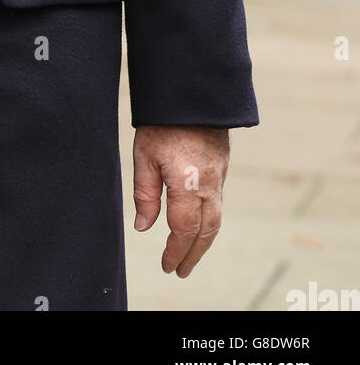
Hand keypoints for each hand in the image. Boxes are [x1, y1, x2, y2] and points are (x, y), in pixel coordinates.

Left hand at [132, 124, 229, 277]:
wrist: (192, 94)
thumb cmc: (163, 123)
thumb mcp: (144, 156)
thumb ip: (145, 194)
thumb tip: (143, 227)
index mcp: (187, 185)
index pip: (183, 230)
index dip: (175, 251)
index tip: (167, 266)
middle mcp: (208, 185)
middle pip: (205, 231)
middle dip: (193, 254)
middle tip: (180, 270)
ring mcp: (219, 177)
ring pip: (215, 219)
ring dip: (203, 241)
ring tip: (190, 255)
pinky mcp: (222, 167)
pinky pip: (218, 203)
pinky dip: (209, 221)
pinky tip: (198, 225)